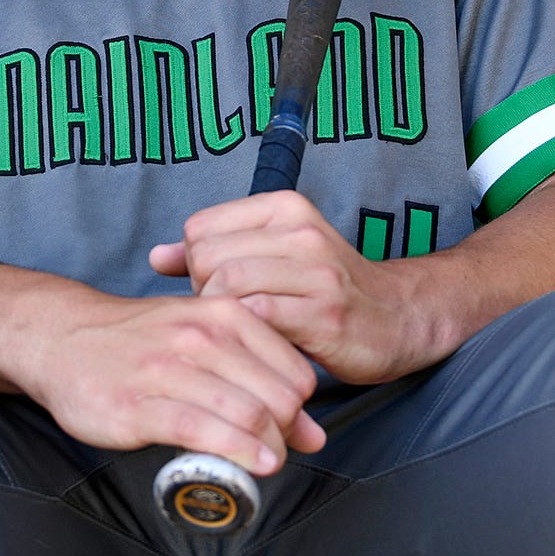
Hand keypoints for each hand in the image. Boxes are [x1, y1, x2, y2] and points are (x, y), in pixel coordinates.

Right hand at [5, 288, 325, 476]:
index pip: (292, 370)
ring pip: (245, 412)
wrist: (63, 339)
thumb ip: (256, 375)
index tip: (294, 427)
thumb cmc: (139, 341)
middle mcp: (199, 337)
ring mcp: (168, 370)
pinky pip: (202, 431)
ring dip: (269, 447)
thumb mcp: (202, 337)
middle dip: (289, 431)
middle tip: (280, 449)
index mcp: (223, 314)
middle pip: (276, 395)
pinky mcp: (139, 406)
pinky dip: (237, 452)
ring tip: (270, 463)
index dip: (302, 407)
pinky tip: (252, 467)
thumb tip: (313, 434)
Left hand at [151, 191, 440, 384]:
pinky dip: (246, 336)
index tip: (219, 289)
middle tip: (228, 318)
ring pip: (226, 285)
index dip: (196, 265)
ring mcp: (315, 271)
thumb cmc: (326, 291)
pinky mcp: (324, 313)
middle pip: (206, 257)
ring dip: (222, 318)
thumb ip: (215, 252)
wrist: (398, 319)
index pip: (200, 228)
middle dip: (204, 293)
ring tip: (243, 333)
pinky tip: (258, 346)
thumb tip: (156, 257)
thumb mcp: (274, 257)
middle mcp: (300, 231)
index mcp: (284, 208)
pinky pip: (256, 317)